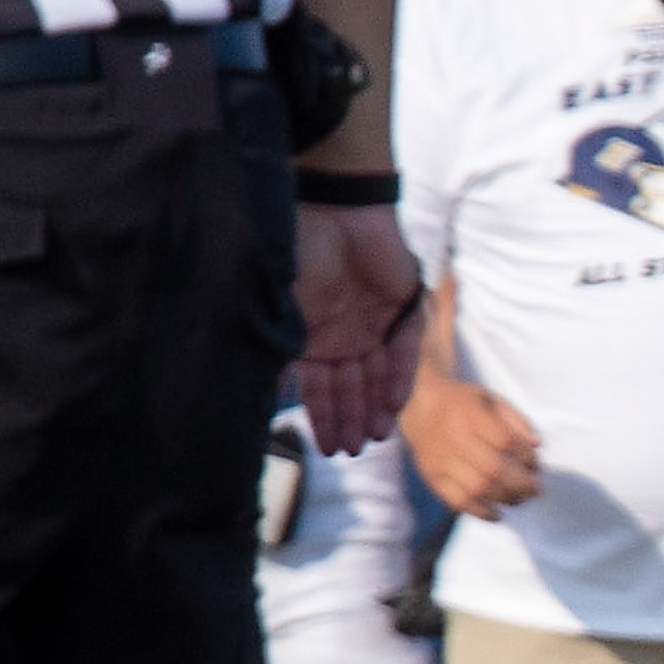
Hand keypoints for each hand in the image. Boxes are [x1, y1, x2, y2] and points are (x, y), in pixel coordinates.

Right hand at [288, 202, 421, 454]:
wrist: (340, 210)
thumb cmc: (301, 251)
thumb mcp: (281, 304)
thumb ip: (277, 346)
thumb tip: (260, 389)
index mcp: (312, 336)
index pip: (319, 387)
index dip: (324, 417)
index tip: (327, 449)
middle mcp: (343, 335)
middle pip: (350, 388)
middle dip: (350, 420)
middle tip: (351, 452)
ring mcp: (374, 324)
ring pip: (377, 376)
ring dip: (375, 407)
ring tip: (374, 438)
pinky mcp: (403, 310)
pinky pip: (404, 351)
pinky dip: (400, 378)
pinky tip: (394, 406)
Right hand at [402, 366, 541, 519]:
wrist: (417, 406)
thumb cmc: (462, 403)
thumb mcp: (492, 399)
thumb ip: (516, 420)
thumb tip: (536, 445)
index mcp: (471, 415)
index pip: (505, 441)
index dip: (526, 457)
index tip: (535, 465)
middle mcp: (454, 439)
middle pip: (493, 469)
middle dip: (521, 483)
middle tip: (536, 489)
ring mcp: (441, 461)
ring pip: (477, 488)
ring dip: (505, 498)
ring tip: (520, 499)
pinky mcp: (432, 478)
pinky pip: (456, 501)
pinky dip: (480, 512)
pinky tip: (497, 514)